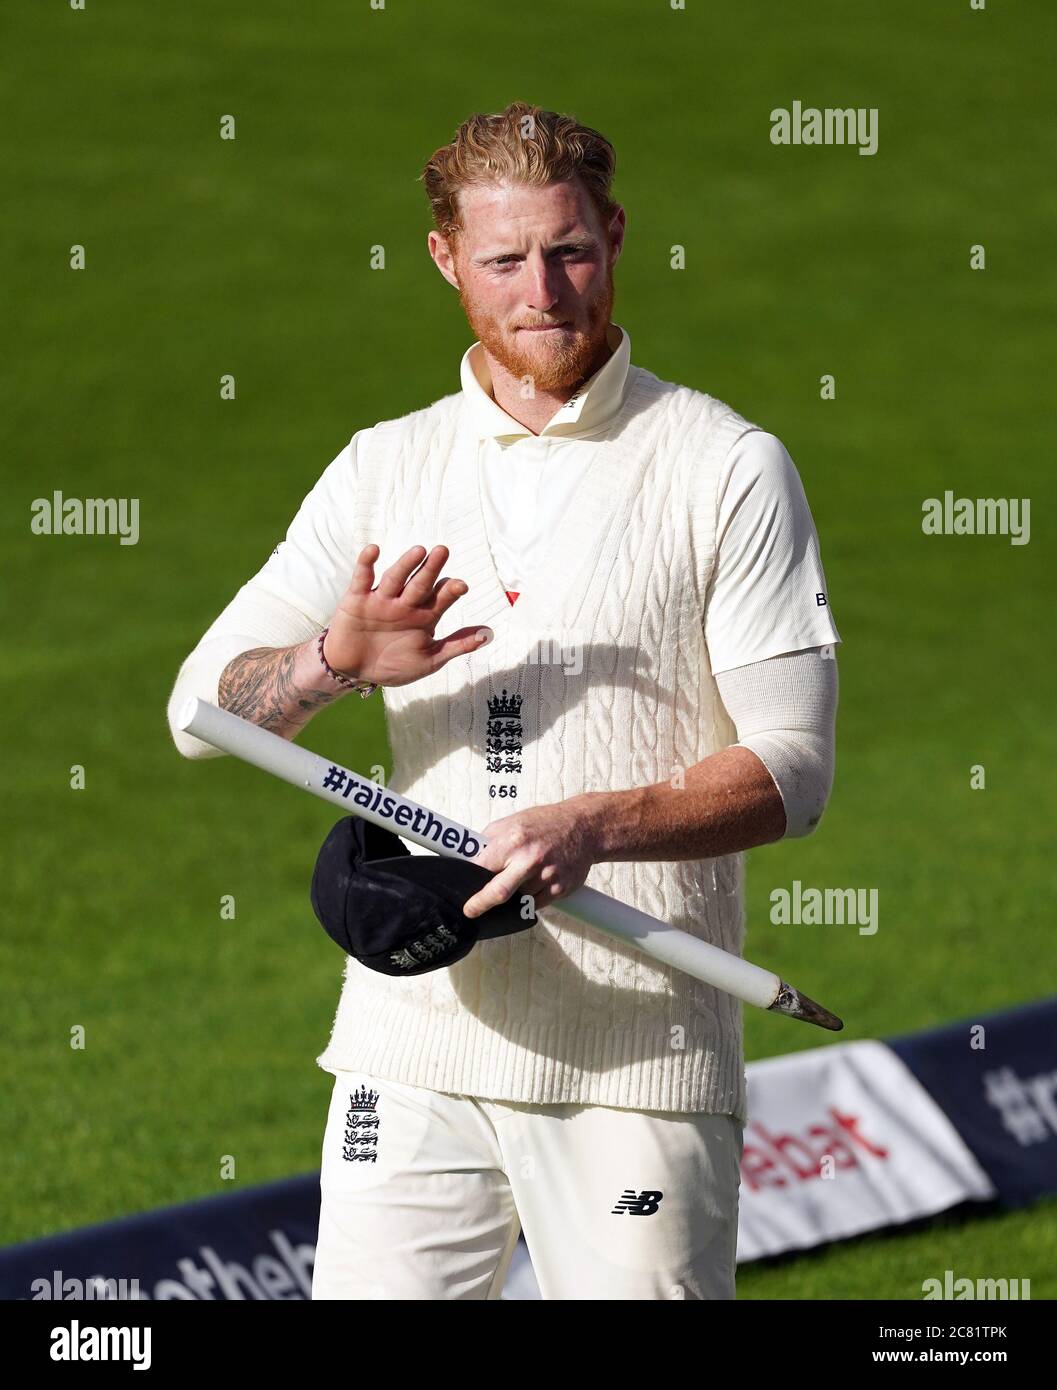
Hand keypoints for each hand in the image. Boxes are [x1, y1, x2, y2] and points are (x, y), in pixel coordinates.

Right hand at [324, 544, 491, 688]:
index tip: (461, 586)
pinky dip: (366, 563)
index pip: (440, 599)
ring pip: (395, 578)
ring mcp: (382, 599)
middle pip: (421, 583)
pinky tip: (373, 549)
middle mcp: (405, 604)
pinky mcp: (357, 598)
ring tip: (419, 551)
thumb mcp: (430, 660)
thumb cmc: (394, 665)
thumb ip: (456, 645)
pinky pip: (362, 578)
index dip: (450, 591)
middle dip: (431, 569)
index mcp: (425, 616)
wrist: (355, 671)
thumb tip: (488, 635)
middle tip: (443, 551)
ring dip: (405, 565)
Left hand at [462, 797, 598, 918]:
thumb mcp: (512, 822)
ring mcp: (547, 876)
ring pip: (518, 898)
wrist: (584, 827)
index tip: (460, 890)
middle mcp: (529, 860)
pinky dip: (530, 898)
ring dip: (515, 893)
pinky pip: (536, 903)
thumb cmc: (545, 823)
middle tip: (471, 911)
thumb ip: (490, 841)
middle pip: (498, 893)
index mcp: (513, 841)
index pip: (481, 867)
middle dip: (481, 904)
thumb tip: (469, 858)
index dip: (468, 879)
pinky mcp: (560, 888)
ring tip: (524, 874)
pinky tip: (536, 881)